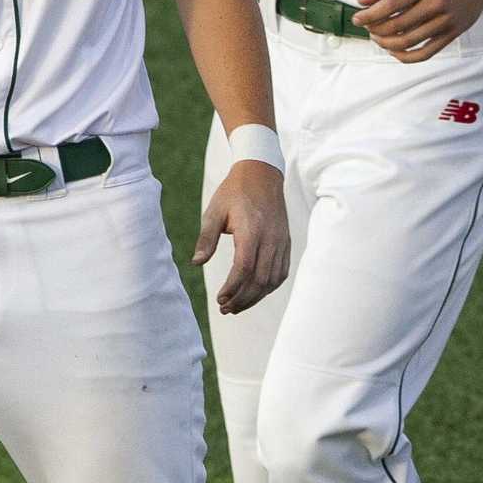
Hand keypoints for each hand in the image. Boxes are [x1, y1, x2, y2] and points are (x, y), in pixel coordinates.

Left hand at [193, 159, 291, 313]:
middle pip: (260, 279)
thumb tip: (196, 263)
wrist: (262, 174)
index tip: (220, 299)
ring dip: (256, 297)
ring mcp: (281, 241)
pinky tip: (255, 293)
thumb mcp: (214, 211)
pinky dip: (269, 287)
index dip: (233, 288)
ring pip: (272, 279)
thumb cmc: (234, 192)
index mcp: (251, 230)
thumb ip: (206, 238)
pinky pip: (281, 272)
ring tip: (237, 306)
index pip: (244, 267)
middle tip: (225, 309)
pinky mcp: (285, 242)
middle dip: (242, 299)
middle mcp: (270, 238)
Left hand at [354, 0, 482, 62]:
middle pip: (396, 26)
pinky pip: (426, 53)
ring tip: (378, 38)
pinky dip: (406, 57)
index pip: (389, 5)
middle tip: (368, 27)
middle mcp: (435, 3)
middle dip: (375, 29)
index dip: (369, 15)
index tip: (357, 18)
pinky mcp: (452, 33)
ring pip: (408, 42)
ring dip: (386, 43)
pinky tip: (395, 51)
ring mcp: (445, 21)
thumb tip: (363, 0)